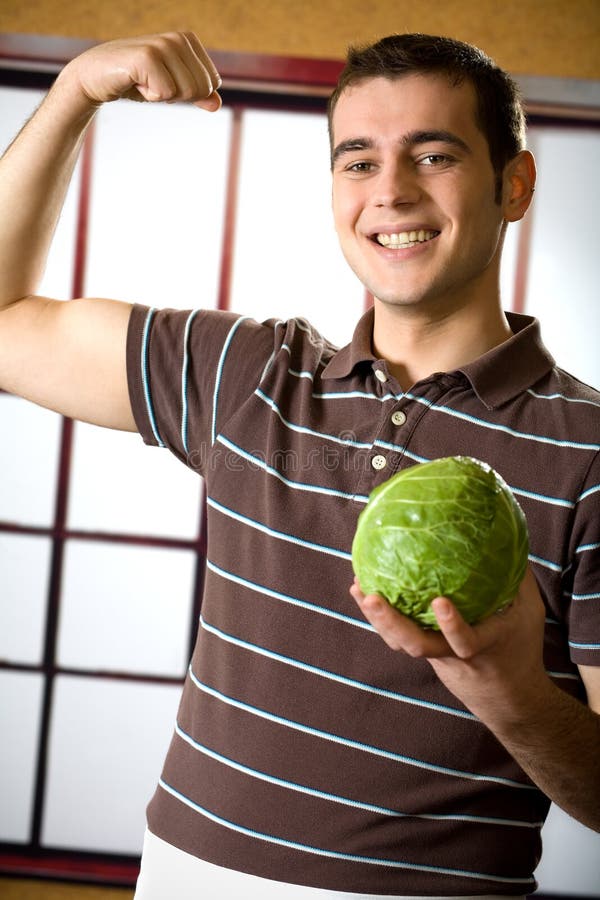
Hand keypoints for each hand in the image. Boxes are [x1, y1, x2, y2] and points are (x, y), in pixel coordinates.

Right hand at [60, 32, 221, 110]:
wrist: (95, 78)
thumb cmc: (135, 82)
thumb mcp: (172, 88)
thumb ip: (197, 94)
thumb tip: (217, 103)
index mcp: (187, 40)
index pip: (212, 84)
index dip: (189, 93)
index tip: (165, 82)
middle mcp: (177, 38)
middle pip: (202, 89)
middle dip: (178, 96)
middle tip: (152, 84)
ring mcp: (162, 45)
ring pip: (186, 92)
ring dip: (162, 96)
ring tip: (143, 82)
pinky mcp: (147, 57)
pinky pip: (166, 94)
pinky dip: (149, 97)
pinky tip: (134, 82)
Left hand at [350, 567, 547, 722]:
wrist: (509, 699)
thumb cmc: (521, 648)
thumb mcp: (529, 612)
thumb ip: (517, 577)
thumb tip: (505, 533)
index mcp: (483, 645)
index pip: (465, 642)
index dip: (452, 626)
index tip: (440, 602)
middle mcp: (453, 655)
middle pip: (417, 646)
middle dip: (391, 622)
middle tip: (370, 596)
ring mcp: (435, 655)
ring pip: (401, 643)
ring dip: (377, 619)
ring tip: (358, 587)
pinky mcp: (425, 653)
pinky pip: (399, 636)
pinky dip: (381, 616)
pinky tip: (364, 589)